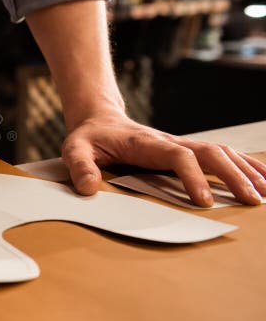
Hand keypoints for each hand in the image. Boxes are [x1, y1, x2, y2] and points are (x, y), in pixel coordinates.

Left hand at [61, 112, 265, 206]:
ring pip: (222, 153)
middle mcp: (170, 141)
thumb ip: (78, 167)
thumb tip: (88, 188)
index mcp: (146, 143)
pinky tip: (263, 179)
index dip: (193, 177)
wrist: (99, 119)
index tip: (205, 201)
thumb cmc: (89, 137)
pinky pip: (222, 155)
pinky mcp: (186, 151)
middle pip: (211, 153)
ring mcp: (181, 145)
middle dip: (234, 175)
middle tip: (252, 201)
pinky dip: (245, 165)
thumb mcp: (74, 149)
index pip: (178, 157)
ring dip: (246, 170)